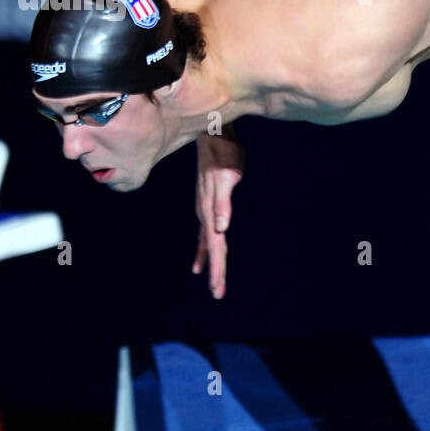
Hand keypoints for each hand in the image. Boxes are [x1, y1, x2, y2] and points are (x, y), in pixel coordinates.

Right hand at [192, 131, 244, 298]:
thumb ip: (224, 202)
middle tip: (218, 294)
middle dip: (216, 272)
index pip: (215, 246)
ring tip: (213, 283)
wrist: (213, 136)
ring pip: (208, 244)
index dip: (217, 269)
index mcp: (211, 211)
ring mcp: (204, 209)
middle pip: (212, 249)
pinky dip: (203, 250)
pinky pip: (204, 234)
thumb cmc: (225, 153)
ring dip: (211, 264)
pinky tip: (201, 262)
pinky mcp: (207, 205)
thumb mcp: (229, 175)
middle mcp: (205, 213)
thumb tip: (221, 227)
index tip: (217, 288)